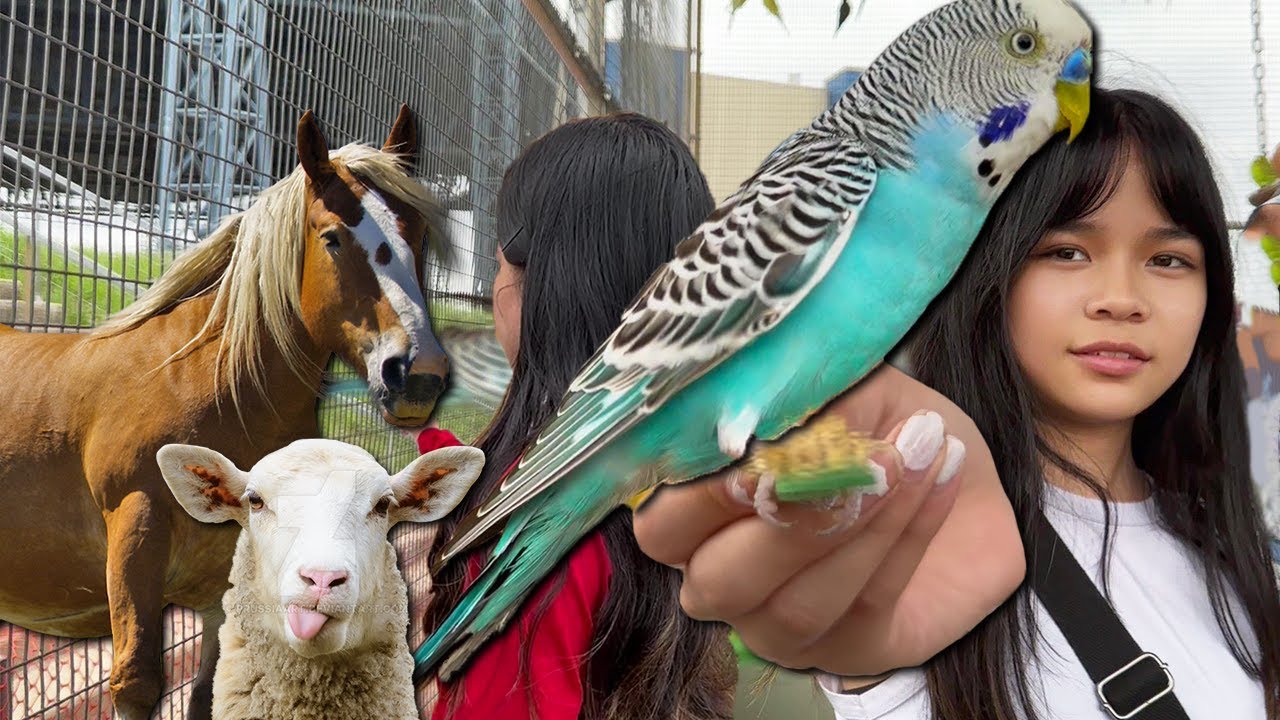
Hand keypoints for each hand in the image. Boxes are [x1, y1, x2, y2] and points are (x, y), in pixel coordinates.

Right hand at [631, 364, 1023, 678]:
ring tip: (917, 452)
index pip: (662, 526)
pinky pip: (865, 609)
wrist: (960, 461)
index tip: (768, 447)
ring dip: (864, 526)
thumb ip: (796, 401)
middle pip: (716, 582)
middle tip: (859, 460)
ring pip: (795, 607)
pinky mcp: (849, 649)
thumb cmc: (877, 422)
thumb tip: (774, 418)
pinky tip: (940, 474)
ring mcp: (779, 625)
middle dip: (787, 522)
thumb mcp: (837, 385)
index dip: (705, 495)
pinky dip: (907, 536)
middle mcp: (722, 577)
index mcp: (696, 514)